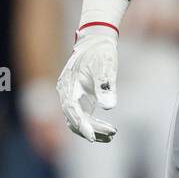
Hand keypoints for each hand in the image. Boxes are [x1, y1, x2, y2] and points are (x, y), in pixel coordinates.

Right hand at [56, 28, 117, 142]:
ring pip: (78, 121)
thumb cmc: (100, 52)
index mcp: (68, 84)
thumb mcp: (106, 67)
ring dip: (94, 129)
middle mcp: (67, 92)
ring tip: (112, 135)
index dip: (81, 124)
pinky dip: (95, 125)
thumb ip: (106, 86)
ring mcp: (72, 97)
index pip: (72, 109)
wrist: (96, 40)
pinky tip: (109, 132)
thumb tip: (108, 107)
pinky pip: (84, 118)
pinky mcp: (80, 99)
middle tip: (111, 134)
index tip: (92, 137)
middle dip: (91, 129)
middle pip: (74, 119)